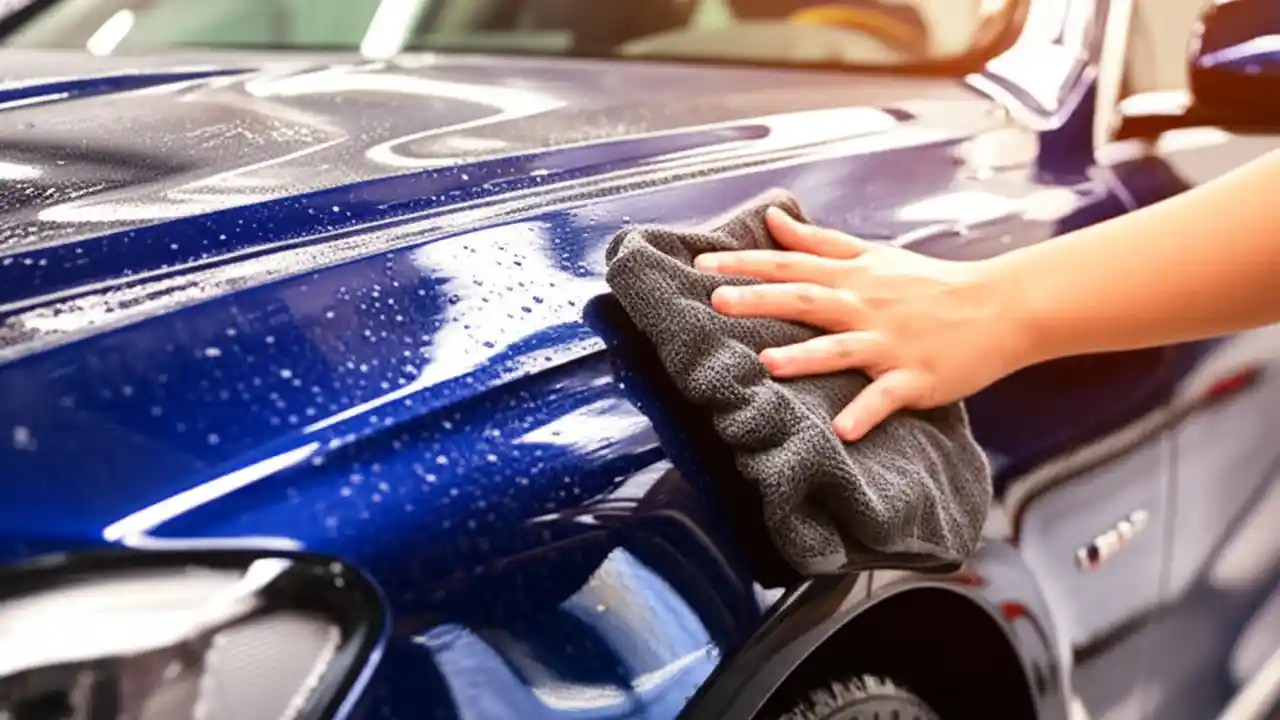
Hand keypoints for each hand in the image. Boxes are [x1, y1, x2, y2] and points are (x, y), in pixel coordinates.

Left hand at [694, 208, 1029, 440]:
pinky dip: (866, 412)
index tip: (700, 265)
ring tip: (767, 363)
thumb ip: (818, 241)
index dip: (744, 264)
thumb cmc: (930, 283)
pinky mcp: (915, 377)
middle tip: (715, 300)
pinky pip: (886, 396)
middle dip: (760, 300)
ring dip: (806, 357)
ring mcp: (890, 343)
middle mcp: (865, 307)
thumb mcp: (873, 254)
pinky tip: (842, 430)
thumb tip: (772, 218)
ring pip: (842, 348)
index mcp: (853, 278)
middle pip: (806, 299)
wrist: (999, 306)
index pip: (790, 264)